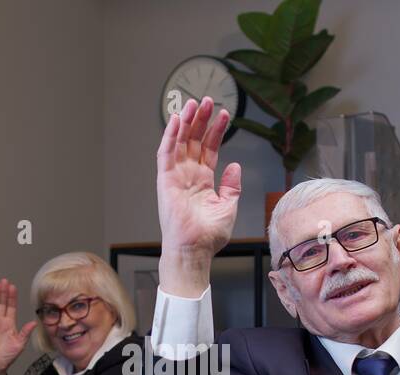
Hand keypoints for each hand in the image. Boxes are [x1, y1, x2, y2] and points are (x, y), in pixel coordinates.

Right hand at [0, 278, 34, 374]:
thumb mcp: (20, 344)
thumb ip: (25, 332)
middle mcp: (1, 321)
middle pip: (3, 304)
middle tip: (5, 281)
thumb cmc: (8, 355)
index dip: (12, 297)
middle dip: (4, 292)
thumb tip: (33, 323)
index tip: (13, 287)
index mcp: (10, 324)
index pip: (12, 307)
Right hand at [156, 96, 240, 296]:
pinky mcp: (165, 180)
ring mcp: (176, 176)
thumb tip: (235, 165)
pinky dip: (170, 135)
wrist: (195, 249)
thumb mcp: (228, 206)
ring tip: (195, 103)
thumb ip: (231, 185)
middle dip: (201, 119)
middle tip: (208, 100)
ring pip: (180, 142)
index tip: (224, 114)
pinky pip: (166, 153)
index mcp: (202, 181)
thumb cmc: (208, 235)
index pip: (209, 149)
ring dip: (186, 121)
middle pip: (194, 140)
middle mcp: (188, 175)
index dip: (216, 130)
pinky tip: (177, 119)